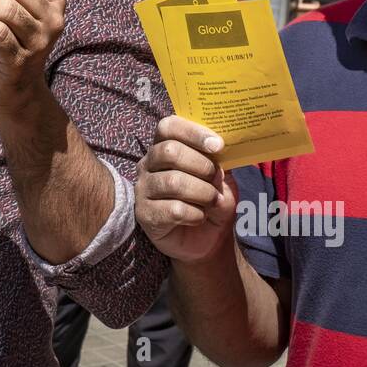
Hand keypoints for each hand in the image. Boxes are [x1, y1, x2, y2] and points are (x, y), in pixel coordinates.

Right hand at [136, 115, 237, 262]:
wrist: (207, 239)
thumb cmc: (212, 201)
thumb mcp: (223, 179)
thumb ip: (221, 163)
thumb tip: (219, 155)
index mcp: (165, 146)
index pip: (168, 127)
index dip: (193, 132)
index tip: (217, 145)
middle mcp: (148, 164)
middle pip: (169, 151)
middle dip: (201, 165)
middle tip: (216, 179)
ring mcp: (143, 189)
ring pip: (173, 182)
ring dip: (202, 192)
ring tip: (213, 201)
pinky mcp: (144, 214)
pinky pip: (173, 210)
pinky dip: (195, 214)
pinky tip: (199, 218)